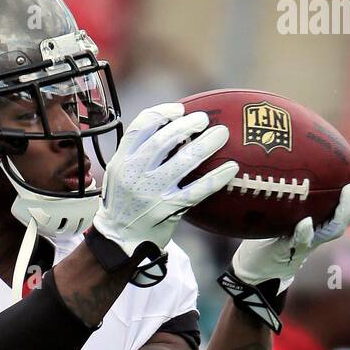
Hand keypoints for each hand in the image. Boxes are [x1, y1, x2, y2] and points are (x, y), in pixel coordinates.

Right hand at [93, 103, 237, 256]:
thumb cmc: (124, 203)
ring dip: (205, 145)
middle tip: (204, 119)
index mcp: (122, 160)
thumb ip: (137, 153)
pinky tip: (231, 169)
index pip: (140, 127)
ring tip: (222, 134)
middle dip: (186, 125)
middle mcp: (135, 173)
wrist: (119, 239)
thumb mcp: (120, 174)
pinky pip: (196, 190)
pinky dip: (215, 178)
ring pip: (183, 161)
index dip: (162, 113)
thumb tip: (171, 130)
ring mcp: (151, 192)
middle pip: (163, 140)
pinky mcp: (167, 209)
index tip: (180, 110)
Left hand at [232, 147, 349, 292]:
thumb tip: (289, 139)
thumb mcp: (285, 200)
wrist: (258, 263)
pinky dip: (306, 232)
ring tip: (347, 189)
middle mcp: (325, 227)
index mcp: (328, 214)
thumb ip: (293, 180)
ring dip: (344, 208)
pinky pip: (304, 241)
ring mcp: (312, 240)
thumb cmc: (273, 227)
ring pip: (336, 227)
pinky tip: (306, 222)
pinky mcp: (294, 250)